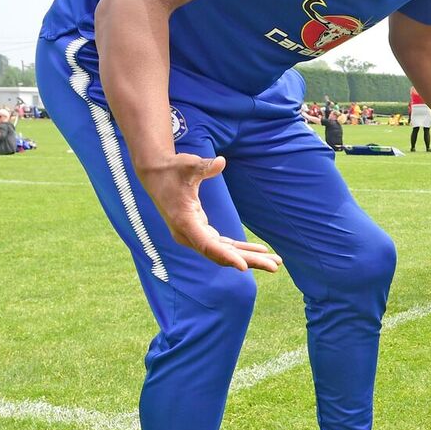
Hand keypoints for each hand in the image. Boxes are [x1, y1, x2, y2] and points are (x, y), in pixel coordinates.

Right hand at [138, 154, 282, 271]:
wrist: (155, 173)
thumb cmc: (172, 168)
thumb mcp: (188, 165)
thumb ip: (204, 167)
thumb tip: (221, 162)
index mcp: (184, 222)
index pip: (207, 245)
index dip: (226, 256)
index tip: (243, 267)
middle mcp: (187, 234)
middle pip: (221, 254)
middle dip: (249, 261)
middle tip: (275, 266)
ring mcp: (193, 235)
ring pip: (224, 253)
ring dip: (249, 258)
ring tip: (275, 263)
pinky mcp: (199, 232)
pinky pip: (222, 245)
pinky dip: (240, 249)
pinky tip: (260, 251)